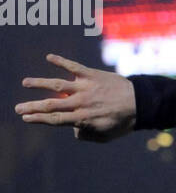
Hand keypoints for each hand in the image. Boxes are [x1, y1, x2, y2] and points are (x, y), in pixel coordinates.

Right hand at [15, 53, 136, 141]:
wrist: (140, 103)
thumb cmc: (123, 122)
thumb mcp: (107, 136)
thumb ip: (88, 136)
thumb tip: (74, 131)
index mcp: (83, 119)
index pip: (56, 120)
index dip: (39, 119)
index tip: (26, 118)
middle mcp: (81, 103)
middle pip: (52, 105)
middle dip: (33, 107)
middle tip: (18, 108)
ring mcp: (85, 88)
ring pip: (57, 84)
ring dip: (39, 83)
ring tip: (25, 82)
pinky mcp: (91, 75)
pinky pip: (73, 66)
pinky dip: (60, 61)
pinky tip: (49, 57)